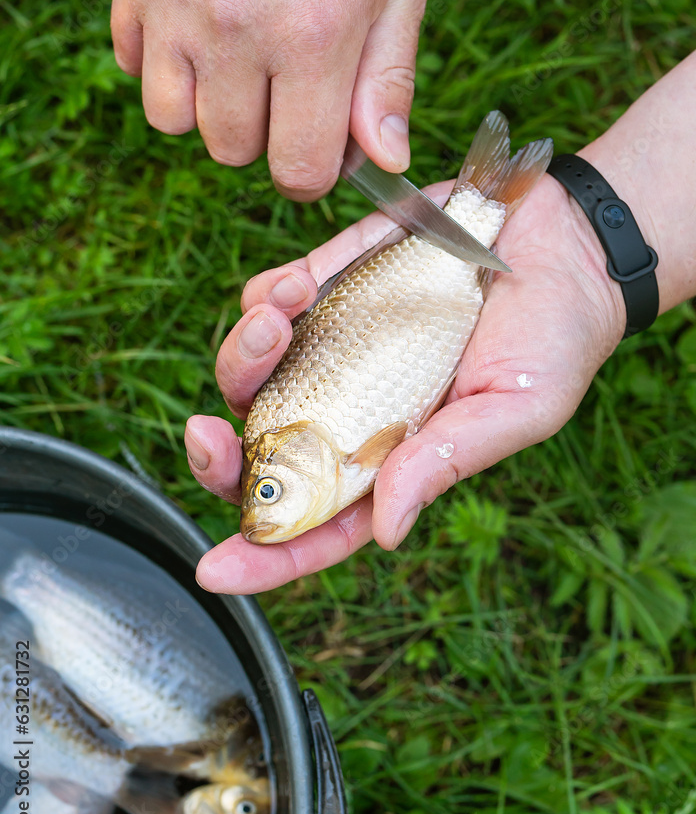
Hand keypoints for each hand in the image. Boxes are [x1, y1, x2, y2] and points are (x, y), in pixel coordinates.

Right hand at [111, 0, 428, 199]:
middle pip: (233, 150)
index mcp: (313, 38)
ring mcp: (177, 3)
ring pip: (173, 121)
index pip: (298, 169)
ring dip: (206, 109)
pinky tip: (198, 30)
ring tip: (236, 65)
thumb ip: (389, 81)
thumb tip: (386, 162)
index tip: (316, 153)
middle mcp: (237, 29)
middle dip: (264, 137)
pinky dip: (162, 66)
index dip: (310, 175)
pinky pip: (132, 67)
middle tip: (284, 89)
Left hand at [187, 174, 625, 593]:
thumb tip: (386, 532)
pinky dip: (265, 299)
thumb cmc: (552, 336)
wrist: (561, 243)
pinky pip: (268, 302)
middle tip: (207, 436)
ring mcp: (333, 350)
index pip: (320, 523)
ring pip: (249, 376)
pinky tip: (298, 286)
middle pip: (261, 455)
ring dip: (241, 357)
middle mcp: (351, 411)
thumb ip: (447, 462)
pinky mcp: (331, 287)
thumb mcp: (516, 409)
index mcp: (394, 459)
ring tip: (274, 321)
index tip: (215, 570)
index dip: (264, 556)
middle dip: (218, 459)